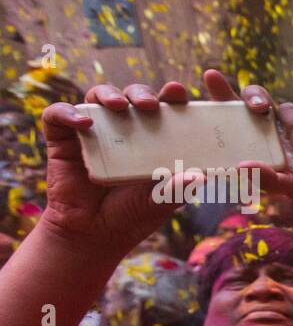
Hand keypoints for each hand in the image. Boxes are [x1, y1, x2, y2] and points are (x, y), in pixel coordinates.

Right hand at [39, 74, 263, 253]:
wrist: (94, 233)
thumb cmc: (133, 213)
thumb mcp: (160, 202)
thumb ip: (177, 189)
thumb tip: (200, 177)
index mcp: (152, 137)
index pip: (163, 107)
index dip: (171, 96)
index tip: (179, 92)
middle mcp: (123, 128)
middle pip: (133, 97)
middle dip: (142, 93)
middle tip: (151, 106)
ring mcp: (93, 130)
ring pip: (99, 96)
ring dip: (109, 95)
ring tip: (120, 107)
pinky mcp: (62, 138)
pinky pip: (59, 114)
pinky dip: (69, 113)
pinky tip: (85, 124)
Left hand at [222, 75, 292, 215]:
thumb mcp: (283, 187)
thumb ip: (265, 178)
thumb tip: (243, 166)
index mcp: (256, 136)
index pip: (234, 111)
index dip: (222, 91)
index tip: (211, 76)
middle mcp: (274, 124)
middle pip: (259, 96)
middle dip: (256, 96)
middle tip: (257, 108)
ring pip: (290, 109)